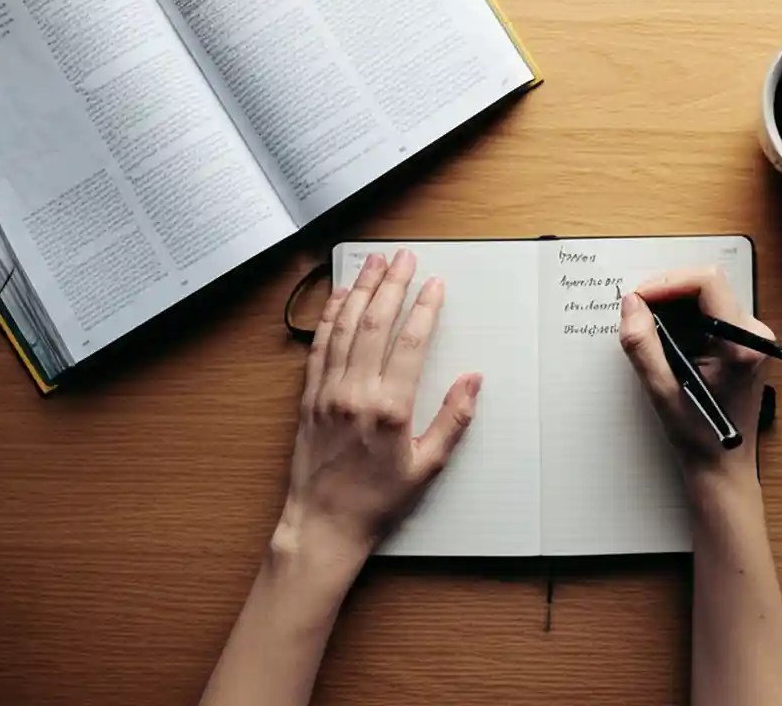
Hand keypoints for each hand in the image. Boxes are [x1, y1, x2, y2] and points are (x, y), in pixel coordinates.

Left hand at [272, 250, 481, 572]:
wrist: (324, 522)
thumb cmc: (376, 501)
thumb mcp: (427, 466)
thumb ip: (453, 420)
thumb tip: (473, 380)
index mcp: (389, 409)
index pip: (410, 343)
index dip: (424, 308)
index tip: (434, 285)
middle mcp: (355, 393)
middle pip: (375, 323)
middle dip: (392, 285)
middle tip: (404, 258)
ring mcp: (327, 391)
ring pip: (345, 327)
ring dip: (360, 290)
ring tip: (372, 262)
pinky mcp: (308, 396)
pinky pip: (319, 345)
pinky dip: (329, 316)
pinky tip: (339, 297)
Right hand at [618, 267, 773, 488]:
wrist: (723, 466)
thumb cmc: (700, 438)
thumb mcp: (662, 392)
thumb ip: (643, 346)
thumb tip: (631, 304)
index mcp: (742, 345)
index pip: (708, 283)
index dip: (668, 282)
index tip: (640, 298)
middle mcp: (754, 335)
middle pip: (706, 286)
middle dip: (666, 292)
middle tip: (636, 312)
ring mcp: (750, 337)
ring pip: (705, 297)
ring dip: (672, 305)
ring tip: (649, 330)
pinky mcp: (742, 342)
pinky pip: (708, 313)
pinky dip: (681, 318)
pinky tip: (665, 340)